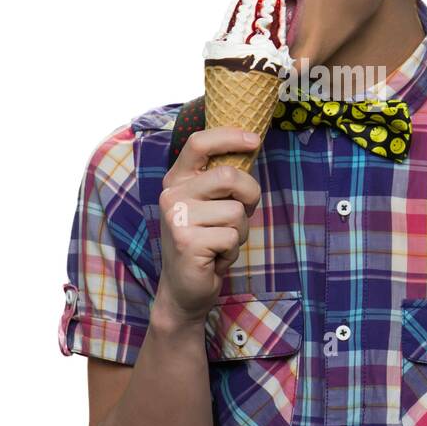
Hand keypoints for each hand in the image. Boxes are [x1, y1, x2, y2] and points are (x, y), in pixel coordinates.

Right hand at [156, 127, 261, 321]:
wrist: (184, 289)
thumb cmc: (204, 242)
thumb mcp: (209, 205)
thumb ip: (221, 180)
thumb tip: (251, 145)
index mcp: (176, 180)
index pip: (198, 143)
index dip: (229, 136)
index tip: (255, 140)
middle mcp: (172, 195)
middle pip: (229, 176)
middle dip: (250, 195)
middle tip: (243, 214)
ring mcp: (177, 218)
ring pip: (237, 212)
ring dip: (240, 232)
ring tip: (221, 243)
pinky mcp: (187, 242)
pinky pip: (233, 237)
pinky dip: (232, 251)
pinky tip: (215, 259)